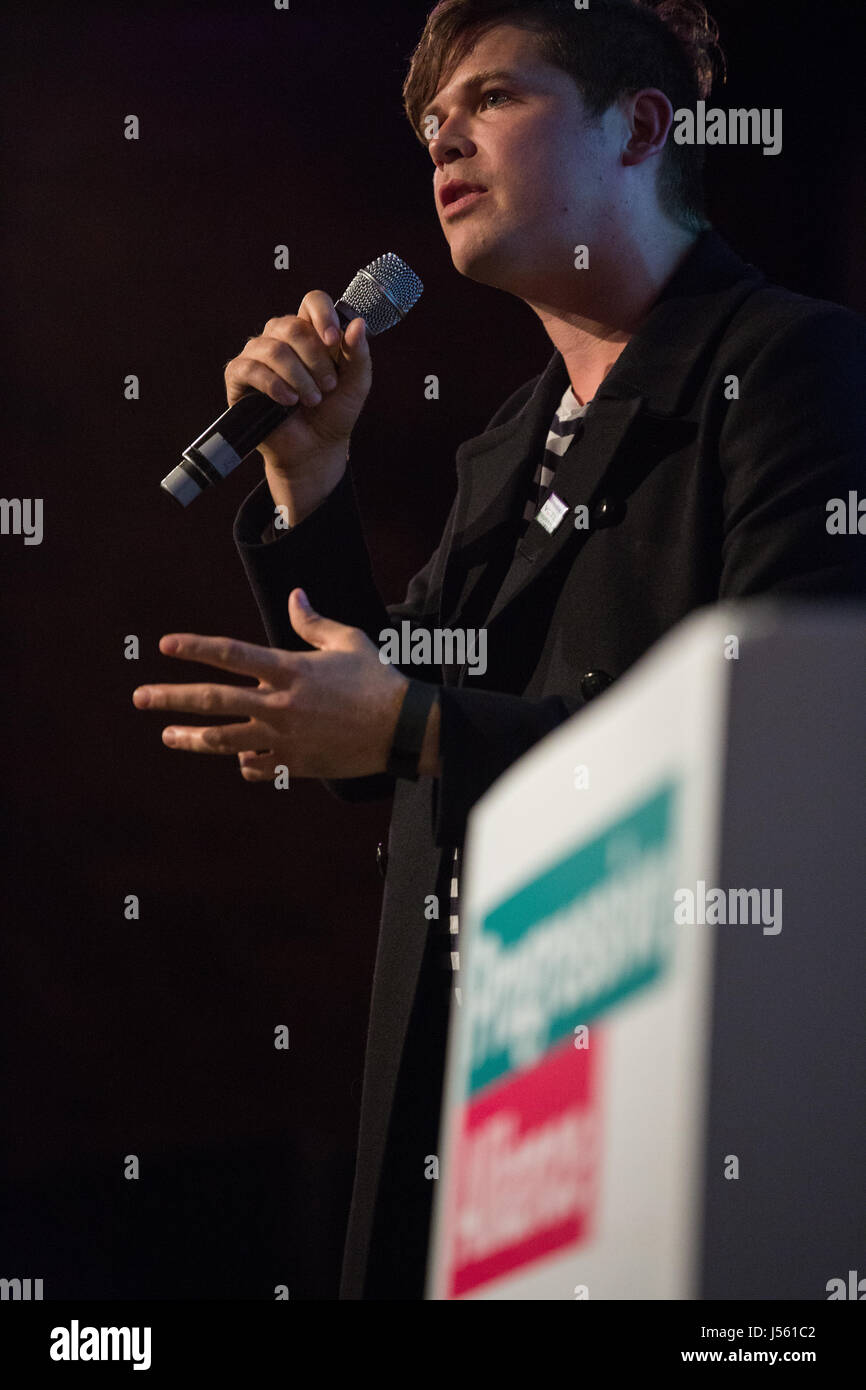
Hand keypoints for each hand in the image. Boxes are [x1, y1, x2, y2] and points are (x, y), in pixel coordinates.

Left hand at [132, 590, 408, 780]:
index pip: (231, 655)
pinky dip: (243, 761)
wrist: (403, 729)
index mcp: (289, 670)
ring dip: (192, 738)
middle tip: (140, 698)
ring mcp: (284, 738)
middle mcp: (279, 705)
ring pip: (225, 741)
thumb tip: (294, 597)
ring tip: (168, 736)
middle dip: (171, 698)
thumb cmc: (377, 680)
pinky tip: (236, 756)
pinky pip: (256, 766)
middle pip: (213, 702)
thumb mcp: (347, 641)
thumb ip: (313, 622)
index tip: (165, 645)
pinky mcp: (295, 764)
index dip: (195, 648)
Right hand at [224, 292, 371, 477]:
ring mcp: (257, 355)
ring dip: (298, 377)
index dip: (323, 316)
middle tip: (328, 386)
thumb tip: (357, 323)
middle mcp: (280, 337)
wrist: (315, 449)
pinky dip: (274, 385)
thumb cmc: (333, 413)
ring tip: (311, 400)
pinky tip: (288, 401)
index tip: (333, 341)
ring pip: (274, 349)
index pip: (311, 301)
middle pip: (292, 326)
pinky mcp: (239, 377)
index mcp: (309, 332)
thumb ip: (358, 354)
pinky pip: (250, 369)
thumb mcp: (356, 384)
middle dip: (315, 360)